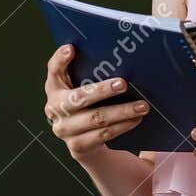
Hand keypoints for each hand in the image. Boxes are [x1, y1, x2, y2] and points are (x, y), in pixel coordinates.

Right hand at [42, 44, 148, 161]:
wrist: (83, 142)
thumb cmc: (88, 106)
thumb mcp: (83, 89)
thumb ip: (90, 75)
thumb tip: (120, 59)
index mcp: (54, 88)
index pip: (53, 71)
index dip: (60, 60)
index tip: (72, 48)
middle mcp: (54, 109)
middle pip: (78, 98)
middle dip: (101, 90)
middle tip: (123, 84)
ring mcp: (64, 129)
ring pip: (96, 118)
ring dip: (121, 111)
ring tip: (142, 106)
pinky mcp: (77, 146)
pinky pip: (103, 135)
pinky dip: (122, 126)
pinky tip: (136, 119)